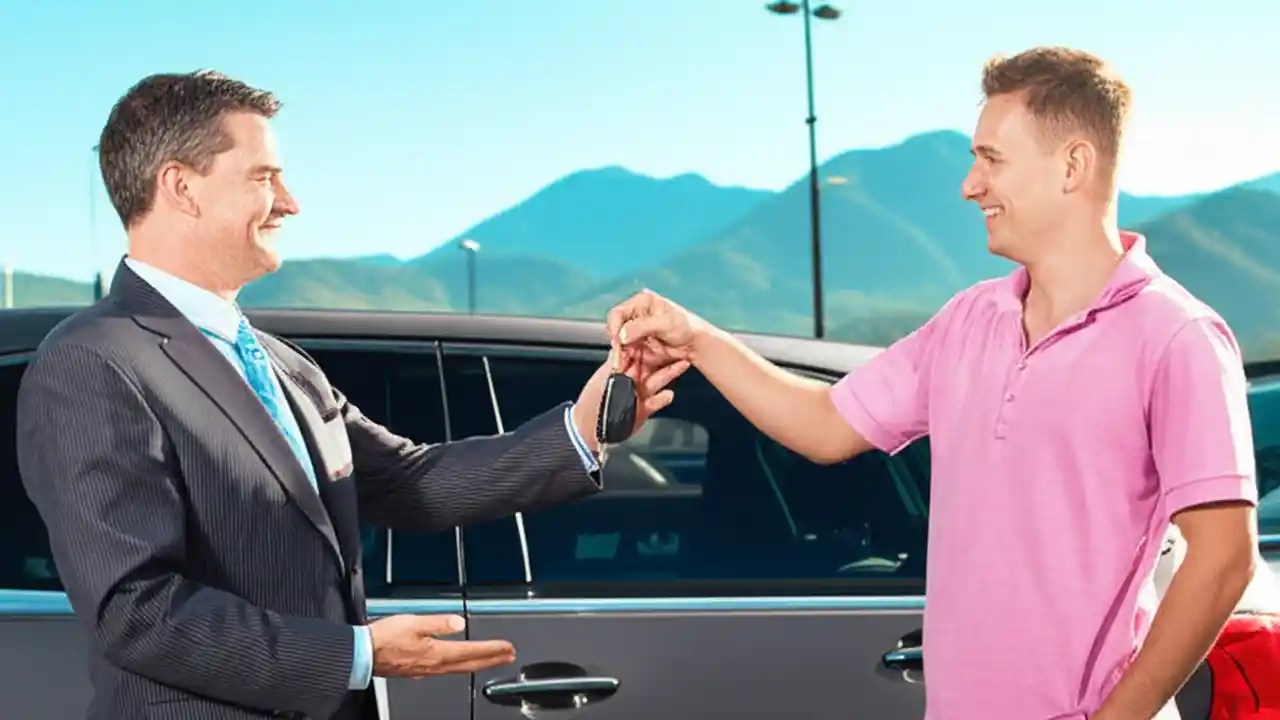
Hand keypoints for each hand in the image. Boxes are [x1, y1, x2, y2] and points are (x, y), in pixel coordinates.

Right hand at [368, 614, 514, 677]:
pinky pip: (445, 670)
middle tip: (508, 657)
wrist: (362, 654)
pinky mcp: (417, 670)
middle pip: (469, 665)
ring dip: (478, 664)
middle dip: (491, 660)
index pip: (471, 652)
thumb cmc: (384, 638)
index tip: (507, 648)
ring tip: (490, 661)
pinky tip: (457, 665)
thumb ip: (439, 623)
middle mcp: (434, 665)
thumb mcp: (414, 623)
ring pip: (459, 669)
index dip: (492, 650)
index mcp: (436, 653)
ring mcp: (426, 670)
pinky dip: (459, 666)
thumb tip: (460, 622)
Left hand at [572, 344, 689, 449]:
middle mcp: (633, 380)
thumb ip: (614, 362)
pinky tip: (669, 394)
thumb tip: (620, 341)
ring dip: (670, 373)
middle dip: (666, 357)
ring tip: (682, 364)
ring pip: (658, 381)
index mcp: (623, 370)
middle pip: (653, 366)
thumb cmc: (591, 401)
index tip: (662, 335)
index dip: (650, 346)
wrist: (590, 428)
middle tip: (678, 347)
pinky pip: (657, 401)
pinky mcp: (644, 409)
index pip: (639, 354)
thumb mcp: (602, 376)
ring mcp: (640, 394)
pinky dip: (663, 398)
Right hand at [605, 289, 708, 365]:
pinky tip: (630, 370)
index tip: (616, 339)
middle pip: (616, 332)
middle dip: (617, 346)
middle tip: (619, 358)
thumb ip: (641, 327)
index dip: (613, 326)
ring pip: (621, 348)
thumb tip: (622, 335)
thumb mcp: (665, 323)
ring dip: (621, 358)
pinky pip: (628, 358)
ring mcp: (636, 335)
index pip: (617, 314)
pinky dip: (628, 364)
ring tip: (624, 366)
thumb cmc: (687, 326)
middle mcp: (635, 319)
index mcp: (641, 304)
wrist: (697, 343)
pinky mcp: (639, 350)